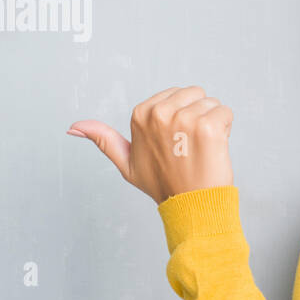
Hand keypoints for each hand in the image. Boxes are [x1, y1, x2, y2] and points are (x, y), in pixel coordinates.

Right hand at [67, 85, 234, 205]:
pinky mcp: (208, 127)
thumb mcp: (126, 163)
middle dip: (199, 115)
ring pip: (212, 103)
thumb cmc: (162, 184)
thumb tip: (73, 127)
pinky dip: (226, 130)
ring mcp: (184, 119)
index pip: (178, 94)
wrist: (190, 206)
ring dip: (214, 123)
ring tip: (202, 149)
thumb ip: (103, 139)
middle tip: (190, 146)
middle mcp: (160, 113)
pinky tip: (214, 149)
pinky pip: (226, 113)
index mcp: (141, 114)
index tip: (176, 142)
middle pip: (196, 94)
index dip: (183, 117)